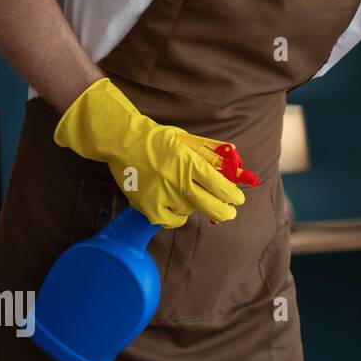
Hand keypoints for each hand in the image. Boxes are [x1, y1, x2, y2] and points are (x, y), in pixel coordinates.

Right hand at [53, 77, 246, 228]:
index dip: (233, 196)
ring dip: (192, 205)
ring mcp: (162, 196)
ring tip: (182, 192)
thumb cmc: (157, 139)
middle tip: (229, 212)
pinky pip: (171, 221)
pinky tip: (173, 205)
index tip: (238, 199)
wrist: (122, 141)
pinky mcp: (147, 207)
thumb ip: (208, 157)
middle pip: (211, 207)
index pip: (220, 186)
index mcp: (190, 163)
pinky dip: (175, 216)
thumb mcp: (187, 142)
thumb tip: (231, 171)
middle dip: (225, 212)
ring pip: (189, 211)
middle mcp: (178, 181)